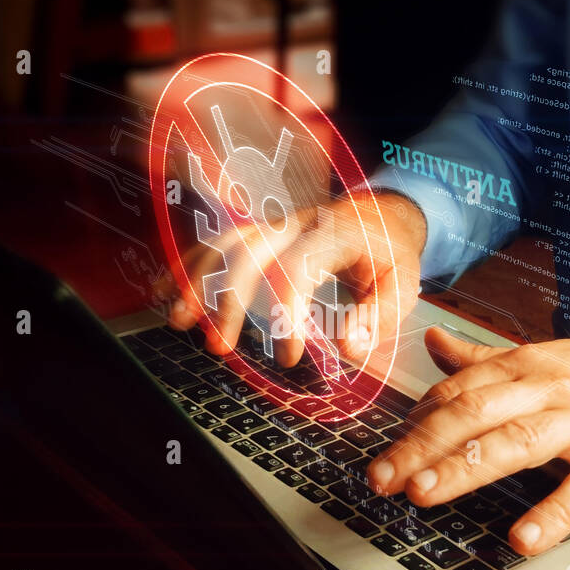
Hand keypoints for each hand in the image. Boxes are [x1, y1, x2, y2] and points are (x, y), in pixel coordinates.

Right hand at [155, 191, 425, 365]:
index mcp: (336, 233)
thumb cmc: (390, 253)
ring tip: (179, 321)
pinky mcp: (260, 229)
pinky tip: (166, 290)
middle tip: (218, 347)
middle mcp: (298, 222)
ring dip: (196, 281)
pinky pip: (218, 240)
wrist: (385, 212)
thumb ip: (377, 318)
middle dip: (226, 301)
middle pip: (248, 252)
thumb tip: (346, 349)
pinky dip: (189, 265)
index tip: (288, 357)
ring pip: (225, 243)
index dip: (286, 315)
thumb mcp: (403, 286)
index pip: (297, 269)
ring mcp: (274, 223)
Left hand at [367, 327, 569, 554]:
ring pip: (520, 441)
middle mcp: (553, 387)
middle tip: (381, 480)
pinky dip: (554, 512)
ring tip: (425, 496)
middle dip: (422, 446)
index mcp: (529, 365)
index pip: (460, 390)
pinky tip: (522, 537)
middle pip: (476, 412)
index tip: (383, 452)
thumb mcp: (549, 361)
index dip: (417, 421)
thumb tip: (433, 343)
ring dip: (467, 468)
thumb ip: (487, 358)